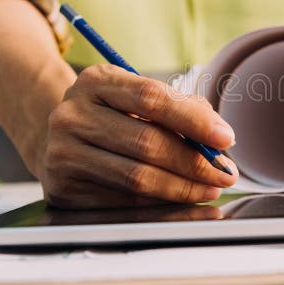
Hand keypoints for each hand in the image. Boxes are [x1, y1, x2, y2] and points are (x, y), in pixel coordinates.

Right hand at [40, 64, 237, 207]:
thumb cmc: (113, 115)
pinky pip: (123, 201)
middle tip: (225, 172)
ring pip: (137, 177)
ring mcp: (62, 152)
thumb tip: (218, 138)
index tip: (227, 138)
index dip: (193, 120)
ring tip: (211, 188)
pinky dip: (159, 203)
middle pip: (147, 142)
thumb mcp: (137, 97)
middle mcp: (72, 114)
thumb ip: (179, 108)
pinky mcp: (62, 188)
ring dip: (183, 188)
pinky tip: (181, 199)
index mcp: (96, 81)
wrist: (56, 138)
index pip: (152, 98)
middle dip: (195, 162)